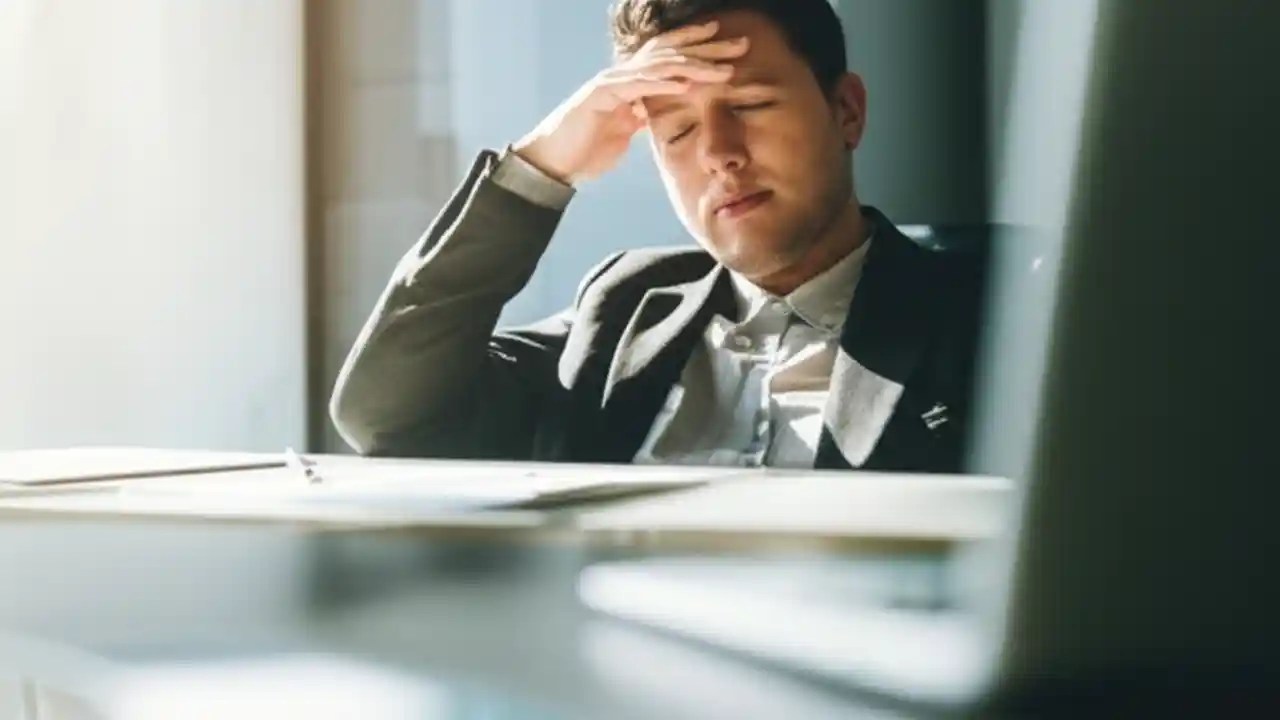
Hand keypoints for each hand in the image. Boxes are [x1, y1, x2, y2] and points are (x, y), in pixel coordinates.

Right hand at [512, 20, 748, 184]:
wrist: (555, 163)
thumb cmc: (588, 148)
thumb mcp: (626, 130)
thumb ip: (644, 116)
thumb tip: (661, 114)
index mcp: (632, 81)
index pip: (670, 55)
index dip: (698, 45)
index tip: (729, 43)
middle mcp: (623, 74)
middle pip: (671, 52)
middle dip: (707, 48)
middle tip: (740, 45)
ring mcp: (612, 81)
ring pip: (658, 66)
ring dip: (692, 66)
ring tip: (720, 70)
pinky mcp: (600, 95)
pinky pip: (636, 85)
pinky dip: (661, 84)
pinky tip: (684, 85)